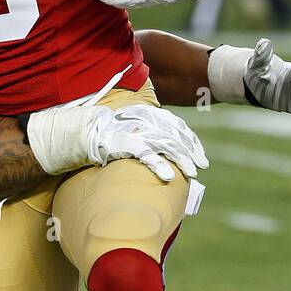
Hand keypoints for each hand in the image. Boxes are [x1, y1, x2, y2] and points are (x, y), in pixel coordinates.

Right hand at [88, 103, 207, 180]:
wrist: (89, 131)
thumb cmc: (117, 133)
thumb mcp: (139, 127)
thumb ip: (155, 132)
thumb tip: (176, 148)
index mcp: (152, 114)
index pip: (178, 126)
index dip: (192, 141)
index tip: (201, 156)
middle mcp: (146, 120)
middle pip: (175, 136)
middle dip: (190, 152)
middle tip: (200, 167)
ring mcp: (136, 131)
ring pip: (165, 145)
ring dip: (181, 160)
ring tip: (191, 173)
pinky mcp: (125, 143)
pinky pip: (146, 154)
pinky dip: (158, 164)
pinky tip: (168, 176)